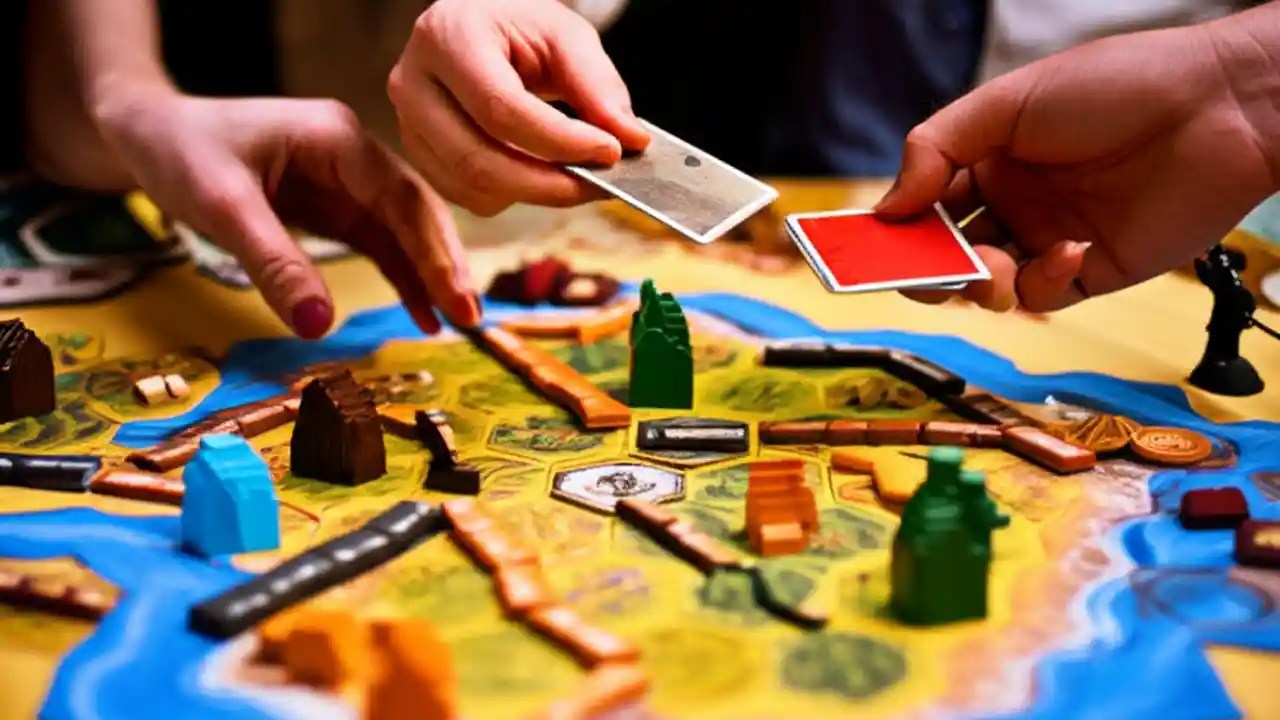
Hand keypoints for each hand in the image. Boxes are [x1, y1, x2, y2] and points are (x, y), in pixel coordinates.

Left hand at [91, 86, 478, 337]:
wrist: (149, 132)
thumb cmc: (181, 152)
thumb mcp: (223, 208)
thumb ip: (274, 264)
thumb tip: (319, 327)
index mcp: (339, 140)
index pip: (402, 197)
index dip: (434, 250)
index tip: (456, 298)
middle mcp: (354, 156)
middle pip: (417, 212)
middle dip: (444, 264)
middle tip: (471, 317)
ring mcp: (348, 181)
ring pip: (405, 229)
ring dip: (429, 274)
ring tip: (454, 322)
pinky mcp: (335, 205)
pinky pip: (379, 242)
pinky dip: (401, 274)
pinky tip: (420, 311)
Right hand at [388, 0, 649, 215]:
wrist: (477, 25)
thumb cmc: (517, 25)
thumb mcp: (564, 35)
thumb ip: (598, 85)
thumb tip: (629, 140)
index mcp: (447, 38)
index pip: (501, 108)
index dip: (559, 140)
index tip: (609, 151)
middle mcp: (413, 83)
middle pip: (480, 161)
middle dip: (549, 185)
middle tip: (600, 182)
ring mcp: (408, 124)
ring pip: (474, 188)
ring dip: (536, 194)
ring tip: (578, 176)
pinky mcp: (419, 155)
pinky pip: (469, 197)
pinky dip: (514, 196)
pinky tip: (542, 174)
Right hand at [875, 18, 1279, 312]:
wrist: (1218, 106)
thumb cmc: (1118, 85)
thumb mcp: (1009, 102)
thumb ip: (937, 148)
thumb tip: (886, 205)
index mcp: (985, 159)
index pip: (920, 205)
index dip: (889, 228)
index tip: (859, 248)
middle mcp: (1010, 201)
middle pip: (942, 253)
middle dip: (922, 266)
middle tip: (918, 267)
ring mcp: (1046, 236)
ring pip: (983, 284)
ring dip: (976, 282)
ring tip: (991, 265)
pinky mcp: (1089, 270)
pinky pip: (1041, 293)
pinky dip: (1043, 280)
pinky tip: (1068, 250)